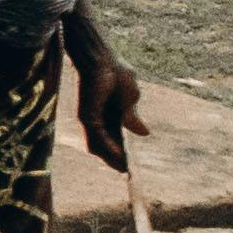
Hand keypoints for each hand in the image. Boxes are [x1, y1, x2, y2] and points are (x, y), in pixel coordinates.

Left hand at [77, 46, 148, 169]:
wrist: (103, 60)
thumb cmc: (117, 73)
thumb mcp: (131, 98)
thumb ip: (132, 116)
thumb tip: (144, 133)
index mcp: (109, 115)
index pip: (116, 138)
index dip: (124, 151)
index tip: (132, 165)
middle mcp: (98, 120)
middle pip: (106, 146)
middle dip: (117, 160)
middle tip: (128, 173)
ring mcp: (91, 119)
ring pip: (100, 145)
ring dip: (112, 158)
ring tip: (124, 170)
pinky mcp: (88, 116)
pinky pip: (98, 137)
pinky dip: (108, 148)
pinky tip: (119, 157)